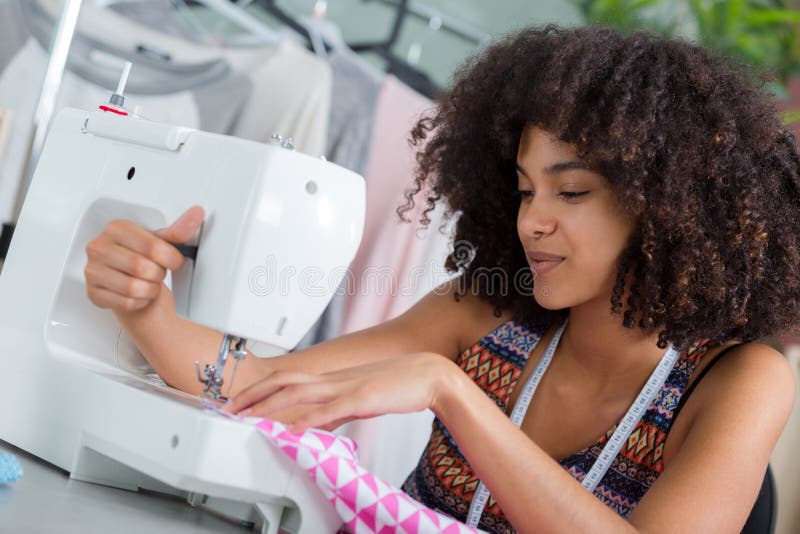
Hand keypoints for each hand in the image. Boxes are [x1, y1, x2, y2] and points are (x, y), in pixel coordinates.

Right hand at [84, 206, 204, 313]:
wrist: (131, 282)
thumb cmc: (144, 259)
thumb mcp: (161, 242)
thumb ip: (178, 231)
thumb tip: (197, 213)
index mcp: (116, 228)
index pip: (152, 246)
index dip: (171, 258)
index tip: (174, 261)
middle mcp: (99, 247)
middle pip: (142, 267)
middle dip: (158, 274)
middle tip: (158, 272)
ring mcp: (92, 270)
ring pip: (133, 287)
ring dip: (150, 289)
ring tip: (149, 282)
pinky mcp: (93, 293)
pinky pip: (126, 302)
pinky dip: (140, 301)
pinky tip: (140, 293)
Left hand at [227, 352, 455, 432]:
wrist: (430, 375)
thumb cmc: (399, 385)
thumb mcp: (359, 400)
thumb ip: (334, 411)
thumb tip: (312, 425)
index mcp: (332, 379)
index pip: (286, 380)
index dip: (259, 390)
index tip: (239, 404)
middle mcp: (334, 379)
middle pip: (284, 382)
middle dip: (253, 396)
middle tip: (228, 410)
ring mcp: (347, 387)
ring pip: (300, 393)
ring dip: (271, 407)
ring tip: (248, 420)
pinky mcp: (363, 398)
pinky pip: (330, 410)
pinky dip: (308, 420)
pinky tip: (293, 431)